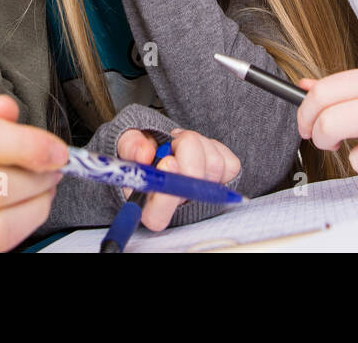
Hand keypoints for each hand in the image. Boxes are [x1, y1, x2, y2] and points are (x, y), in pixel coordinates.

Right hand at [115, 127, 240, 231]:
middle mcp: (180, 208)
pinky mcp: (227, 183)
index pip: (159, 214)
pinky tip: (198, 149)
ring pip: (213, 165)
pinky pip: (229, 162)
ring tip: (182, 144)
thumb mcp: (128, 146)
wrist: (166, 153)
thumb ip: (131, 147)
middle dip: (186, 152)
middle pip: (194, 183)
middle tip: (173, 144)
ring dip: (197, 144)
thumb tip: (145, 154)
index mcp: (150, 208)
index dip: (166, 194)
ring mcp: (206, 197)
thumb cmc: (146, 155)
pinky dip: (214, 147)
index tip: (167, 163)